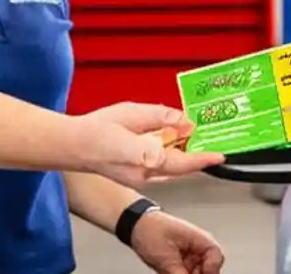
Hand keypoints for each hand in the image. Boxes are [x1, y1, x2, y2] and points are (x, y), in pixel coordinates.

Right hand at [76, 103, 224, 188]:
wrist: (72, 144)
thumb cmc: (96, 133)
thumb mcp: (129, 116)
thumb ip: (157, 118)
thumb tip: (182, 119)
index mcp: (146, 162)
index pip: (182, 163)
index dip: (202, 158)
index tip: (219, 155)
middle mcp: (145, 172)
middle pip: (179, 165)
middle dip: (194, 154)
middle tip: (209, 141)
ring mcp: (138, 174)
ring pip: (169, 165)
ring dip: (182, 153)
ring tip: (190, 135)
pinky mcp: (133, 171)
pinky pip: (157, 163)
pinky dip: (167, 152)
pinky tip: (167, 139)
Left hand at [131, 211, 223, 273]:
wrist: (134, 226)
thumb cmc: (150, 230)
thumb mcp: (166, 258)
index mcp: (200, 239)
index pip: (217, 257)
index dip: (211, 270)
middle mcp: (197, 248)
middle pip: (208, 270)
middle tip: (179, 272)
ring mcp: (189, 256)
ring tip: (169, 269)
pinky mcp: (180, 263)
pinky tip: (167, 270)